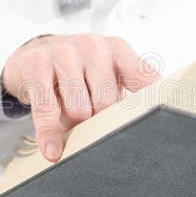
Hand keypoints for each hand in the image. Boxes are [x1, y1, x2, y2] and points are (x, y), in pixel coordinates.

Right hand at [2, 34, 159, 161]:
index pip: (144, 78)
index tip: (162, 124)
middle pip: (108, 103)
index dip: (155, 102)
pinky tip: (52, 150)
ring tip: (69, 116)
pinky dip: (49, 133)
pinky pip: (47, 109)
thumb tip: (141, 131)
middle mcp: (93, 46)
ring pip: (79, 109)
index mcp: (117, 49)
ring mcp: (64, 52)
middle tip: (92, 122)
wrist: (33, 54)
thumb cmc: (77, 73)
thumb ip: (126, 96)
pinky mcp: (37, 65)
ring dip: (73, 123)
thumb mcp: (105, 77)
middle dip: (100, 121)